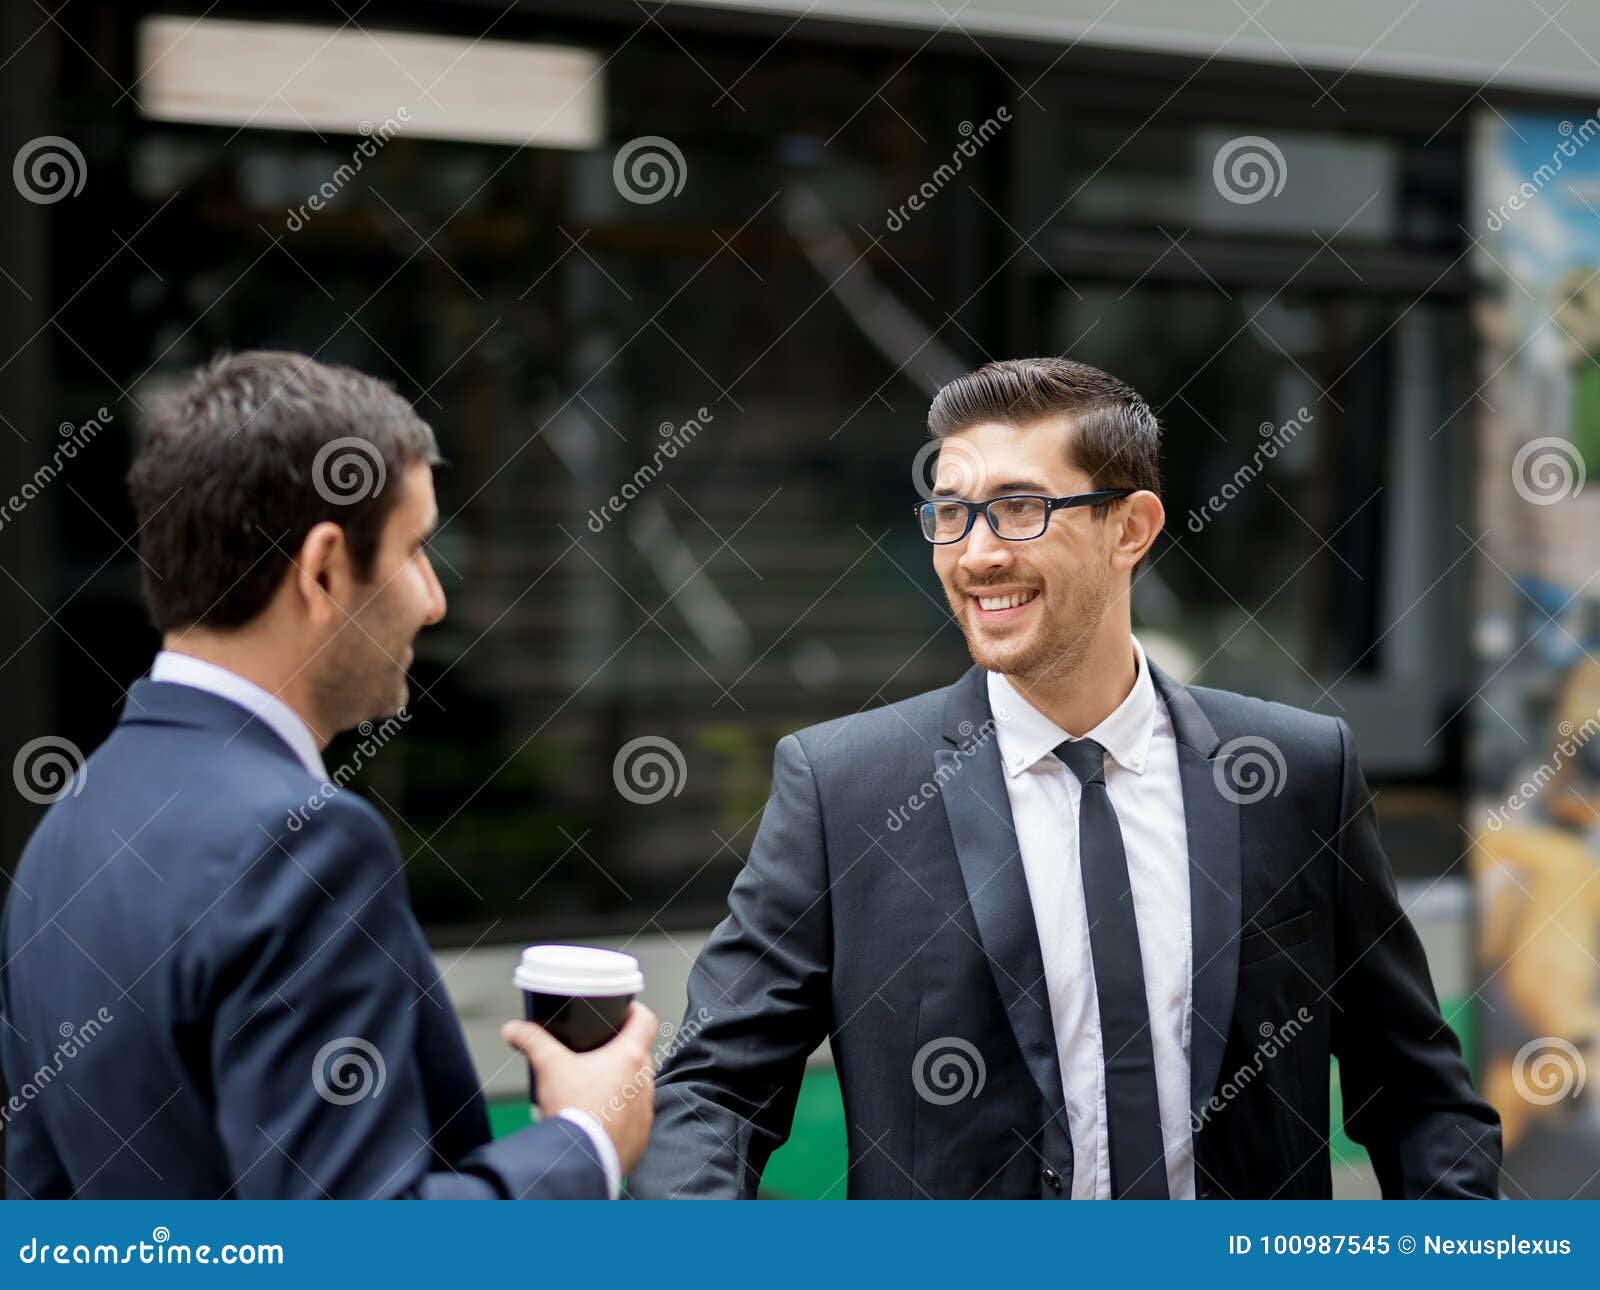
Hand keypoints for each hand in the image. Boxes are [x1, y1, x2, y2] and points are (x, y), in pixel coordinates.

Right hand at [500, 1002, 658, 1174]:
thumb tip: (513, 1029)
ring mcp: (645, 1112)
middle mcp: (644, 1083)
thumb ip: (532, 1042)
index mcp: (630, 1058)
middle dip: (623, 1052)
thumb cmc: (572, 1110)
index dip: (635, 1011)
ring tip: (596, 1088)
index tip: (624, 1012)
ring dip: (623, 1085)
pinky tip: (600, 1118)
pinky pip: (635, 1119)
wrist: (580, 1159)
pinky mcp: (640, 1137)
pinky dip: (621, 1115)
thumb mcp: (549, 1068)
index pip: (646, 1021)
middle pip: (640, 1055)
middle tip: (601, 1053)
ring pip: (638, 1088)